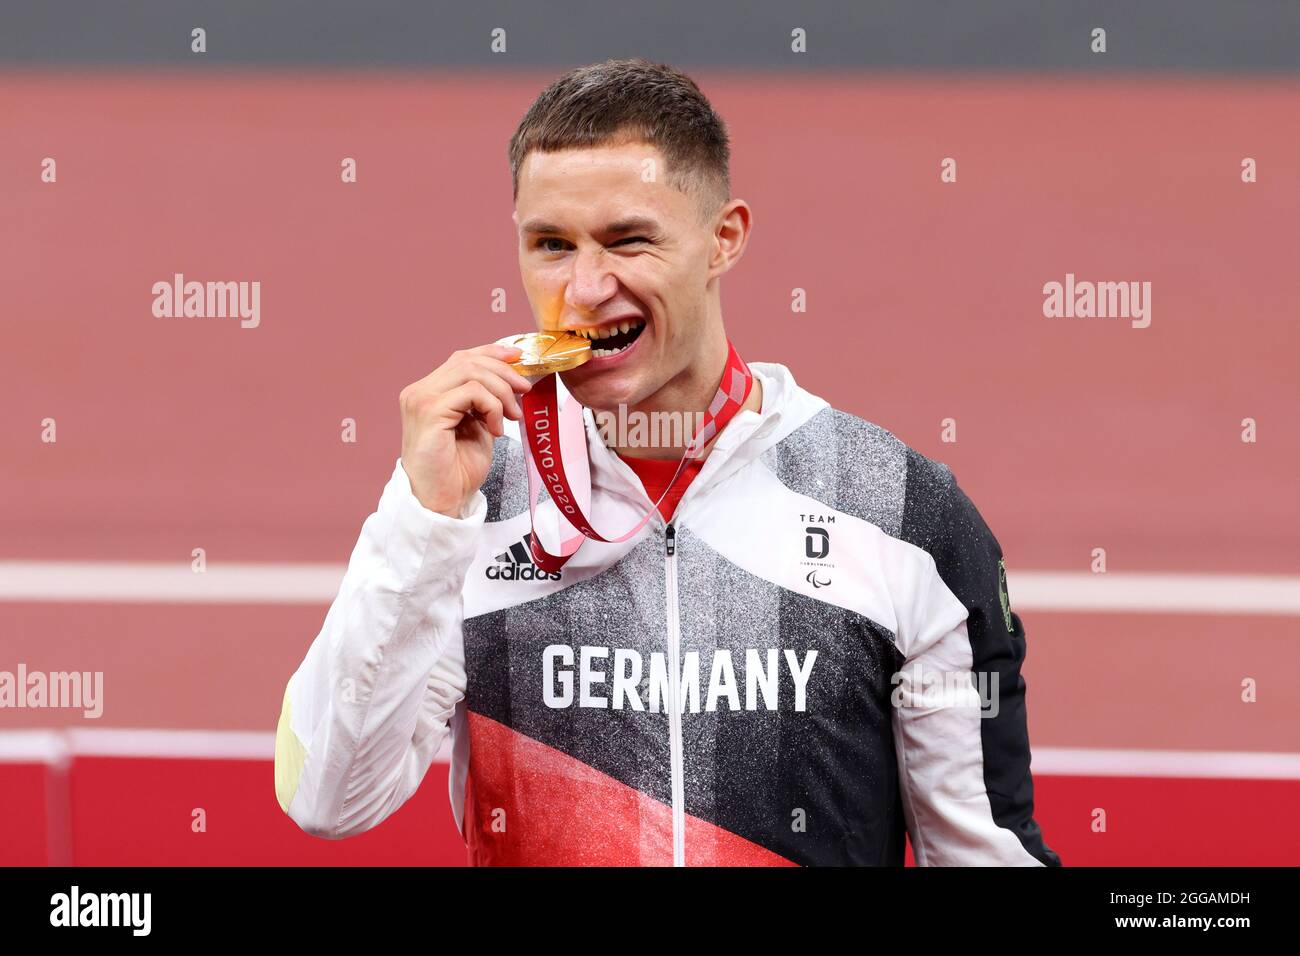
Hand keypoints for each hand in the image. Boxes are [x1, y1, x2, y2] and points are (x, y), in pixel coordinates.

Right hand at [398, 344, 532, 517]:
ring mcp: (421, 400)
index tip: (519, 359)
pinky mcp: (430, 412)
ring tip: (511, 417)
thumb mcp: (477, 426)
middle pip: (468, 361)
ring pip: (471, 372)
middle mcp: (419, 391)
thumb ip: (485, 401)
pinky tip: (496, 429)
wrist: (441, 501)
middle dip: (504, 373)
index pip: (461, 358)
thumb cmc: (457, 470)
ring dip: (501, 392)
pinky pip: (471, 392)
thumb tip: (512, 379)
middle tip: (525, 392)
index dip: (492, 353)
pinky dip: (492, 407)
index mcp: (428, 392)